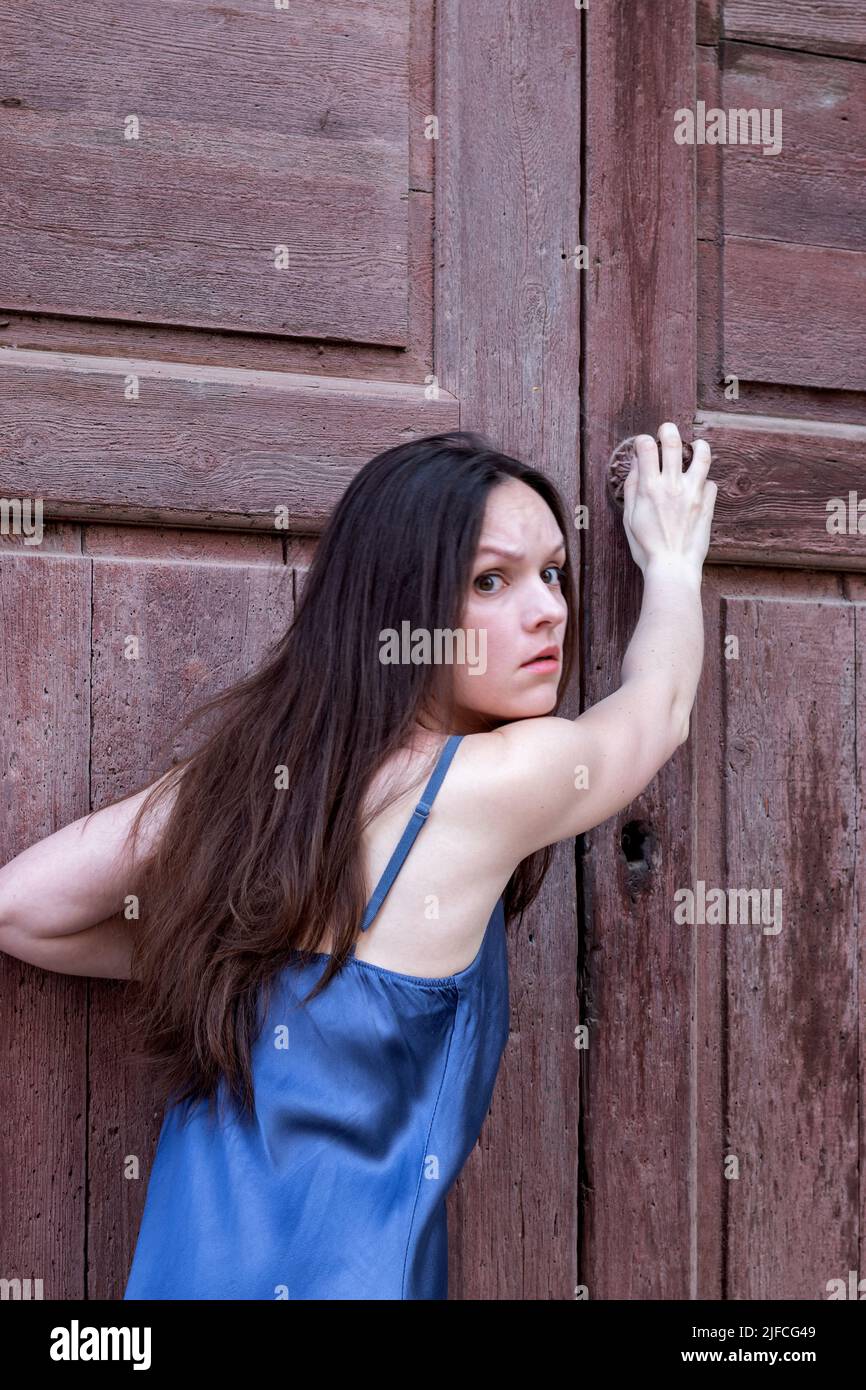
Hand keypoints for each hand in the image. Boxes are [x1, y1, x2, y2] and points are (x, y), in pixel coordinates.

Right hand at [621, 422, 715, 576]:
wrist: (672, 566)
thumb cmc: (646, 547)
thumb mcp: (629, 518)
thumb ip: (632, 488)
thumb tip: (636, 465)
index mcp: (649, 487)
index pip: (647, 448)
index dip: (643, 441)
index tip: (644, 444)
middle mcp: (672, 485)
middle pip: (673, 442)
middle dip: (668, 430)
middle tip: (667, 430)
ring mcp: (693, 492)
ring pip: (702, 455)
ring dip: (699, 446)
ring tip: (696, 446)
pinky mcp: (707, 503)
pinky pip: (711, 483)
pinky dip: (705, 483)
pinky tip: (699, 488)